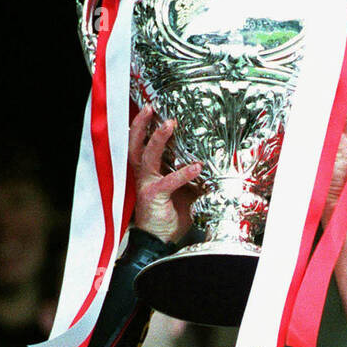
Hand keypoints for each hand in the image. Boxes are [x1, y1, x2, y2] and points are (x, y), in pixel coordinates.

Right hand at [129, 105, 201, 244]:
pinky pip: (167, 181)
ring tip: (169, 124)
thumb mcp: (184, 190)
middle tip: (151, 107)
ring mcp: (145, 184)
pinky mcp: (152, 196)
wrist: (160, 240)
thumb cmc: (169, 213)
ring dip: (157, 139)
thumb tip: (212, 161)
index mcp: (146, 170)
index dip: (144, 125)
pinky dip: (182, 173)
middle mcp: (142, 174)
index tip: (153, 106)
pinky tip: (196, 167)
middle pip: (135, 143)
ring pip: (147, 156)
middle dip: (141, 124)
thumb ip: (191, 174)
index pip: (141, 143)